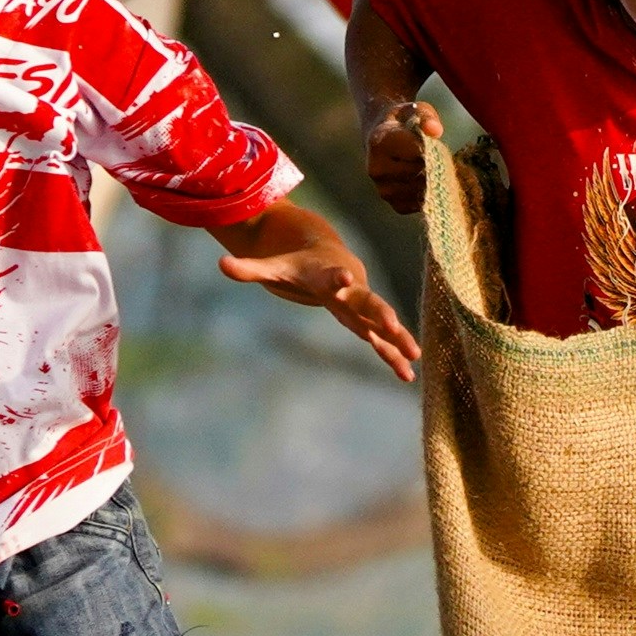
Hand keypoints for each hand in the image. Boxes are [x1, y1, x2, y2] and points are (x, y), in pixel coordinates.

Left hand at [227, 215, 418, 382]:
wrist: (331, 259)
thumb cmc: (300, 265)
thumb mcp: (274, 268)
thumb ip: (250, 269)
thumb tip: (220, 264)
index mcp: (329, 277)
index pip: (333, 277)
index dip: (338, 278)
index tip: (345, 279)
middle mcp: (352, 292)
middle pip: (368, 302)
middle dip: (381, 313)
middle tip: (393, 324)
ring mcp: (362, 309)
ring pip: (382, 325)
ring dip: (397, 340)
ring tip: (414, 356)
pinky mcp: (365, 323)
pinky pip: (381, 341)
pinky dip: (393, 356)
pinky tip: (407, 376)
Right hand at [364, 105, 430, 212]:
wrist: (382, 139)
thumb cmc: (403, 122)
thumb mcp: (415, 110)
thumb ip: (427, 117)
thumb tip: (436, 131)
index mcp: (380, 143)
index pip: (417, 154)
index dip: (431, 148)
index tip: (430, 142)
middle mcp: (377, 169)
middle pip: (420, 173)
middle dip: (433, 165)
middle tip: (433, 155)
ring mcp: (383, 189)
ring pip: (422, 191)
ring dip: (432, 180)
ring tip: (427, 166)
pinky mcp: (393, 203)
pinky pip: (419, 203)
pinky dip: (427, 193)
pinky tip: (422, 179)